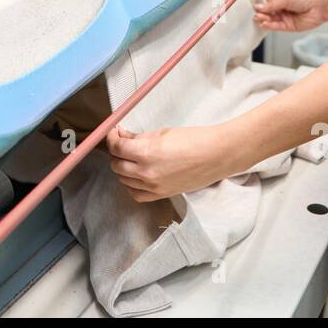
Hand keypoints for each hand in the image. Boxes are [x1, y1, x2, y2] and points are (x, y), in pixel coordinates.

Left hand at [106, 124, 234, 201]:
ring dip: (122, 167)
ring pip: (123, 179)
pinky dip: (130, 184)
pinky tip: (135, 175)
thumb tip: (122, 136)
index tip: (114, 133)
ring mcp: (153, 187)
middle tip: (122, 143)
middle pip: (116, 164)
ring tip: (129, 157)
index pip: (117, 147)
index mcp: (146, 153)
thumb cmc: (193, 140)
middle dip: (116, 152)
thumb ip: (139, 137)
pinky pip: (135, 193)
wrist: (215, 156)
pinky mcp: (160, 195)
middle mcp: (146, 172)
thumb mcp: (162, 133)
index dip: (112, 138)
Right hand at [253, 0, 327, 31]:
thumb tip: (259, 7)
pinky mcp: (289, 26)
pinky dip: (270, 26)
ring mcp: (285, 17)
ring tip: (260, 18)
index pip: (266, 2)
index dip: (260, 5)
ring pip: (271, 20)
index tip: (254, 7)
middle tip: (257, 14)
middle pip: (267, 13)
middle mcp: (282, 8)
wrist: (320, 5)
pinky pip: (277, 27)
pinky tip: (265, 23)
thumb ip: (272, 4)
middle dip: (261, 13)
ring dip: (264, 20)